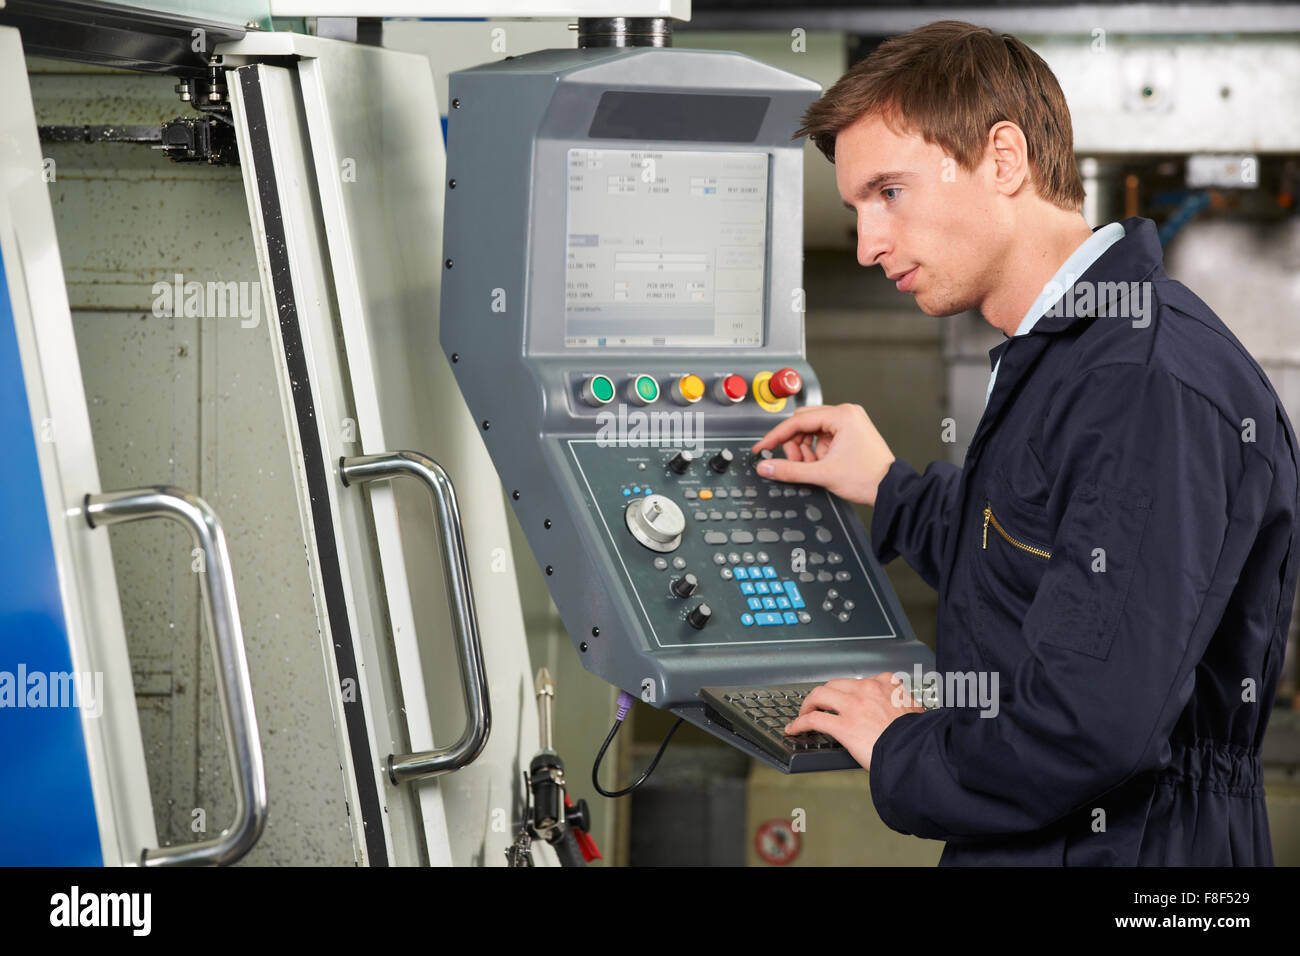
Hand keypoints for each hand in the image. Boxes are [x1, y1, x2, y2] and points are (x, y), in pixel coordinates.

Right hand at [750, 404, 894, 505]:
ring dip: (805, 449)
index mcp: (842, 415)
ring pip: (812, 431)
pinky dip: (816, 451)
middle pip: (804, 423)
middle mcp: (846, 414)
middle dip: (795, 445)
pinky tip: (820, 464)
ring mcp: (850, 422)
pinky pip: (823, 437)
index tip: (763, 447)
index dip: (776, 436)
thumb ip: (789, 470)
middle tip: (794, 463)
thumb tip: (766, 466)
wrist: (890, 490)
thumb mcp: (822, 474)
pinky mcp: (851, 432)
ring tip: (811, 466)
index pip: (798, 420)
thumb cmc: (868, 478)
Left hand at [783, 673, 923, 770]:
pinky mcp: (843, 725)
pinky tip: (795, 728)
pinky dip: (800, 722)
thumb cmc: (919, 737)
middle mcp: (868, 690)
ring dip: (808, 704)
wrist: (919, 753)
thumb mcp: (916, 712)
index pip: (860, 681)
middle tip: (817, 704)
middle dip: (823, 694)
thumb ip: (905, 705)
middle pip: (835, 684)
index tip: (843, 697)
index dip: (847, 690)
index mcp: (887, 685)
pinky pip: (814, 719)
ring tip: (803, 713)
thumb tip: (907, 711)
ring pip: (820, 695)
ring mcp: (853, 706)